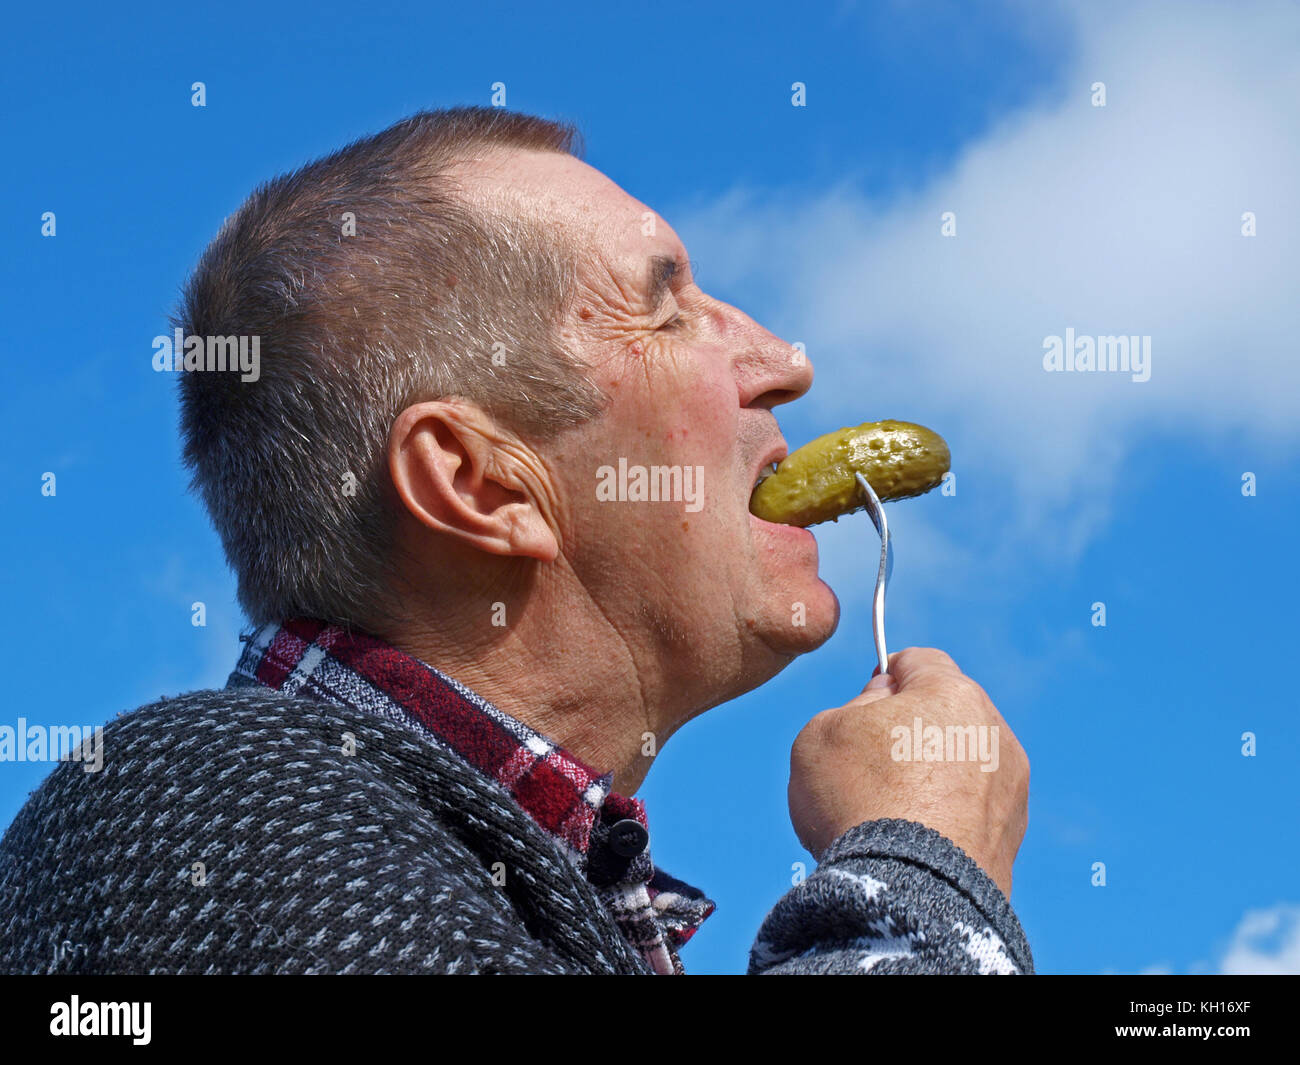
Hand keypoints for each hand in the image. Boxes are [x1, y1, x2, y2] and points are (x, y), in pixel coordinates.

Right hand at [788, 647, 1028, 897]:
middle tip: (869, 766)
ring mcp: (1010, 786)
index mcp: (951, 693)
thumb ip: (854, 705)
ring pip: (963, 761)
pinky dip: (948, 815)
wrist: (908, 892)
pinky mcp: (1013, 835)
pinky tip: (915, 840)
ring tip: (892, 812)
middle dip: (911, 729)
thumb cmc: (859, 802)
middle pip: (946, 711)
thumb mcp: (822, 731)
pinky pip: (973, 809)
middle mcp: (994, 731)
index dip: (884, 678)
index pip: (918, 660)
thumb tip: (883, 706)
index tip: (864, 708)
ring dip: (934, 774)